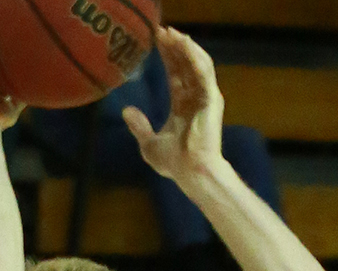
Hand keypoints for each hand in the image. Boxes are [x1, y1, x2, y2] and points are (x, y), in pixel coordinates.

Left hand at [122, 27, 223, 182]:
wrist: (191, 172)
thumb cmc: (175, 163)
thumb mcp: (149, 143)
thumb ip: (139, 126)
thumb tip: (126, 111)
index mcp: (183, 105)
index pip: (175, 74)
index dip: (167, 57)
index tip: (156, 41)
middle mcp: (195, 98)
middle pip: (185, 64)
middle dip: (174, 46)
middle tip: (161, 29)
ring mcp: (205, 97)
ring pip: (197, 63)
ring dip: (184, 47)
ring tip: (171, 33)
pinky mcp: (211, 98)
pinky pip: (204, 72)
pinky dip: (195, 56)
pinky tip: (184, 44)